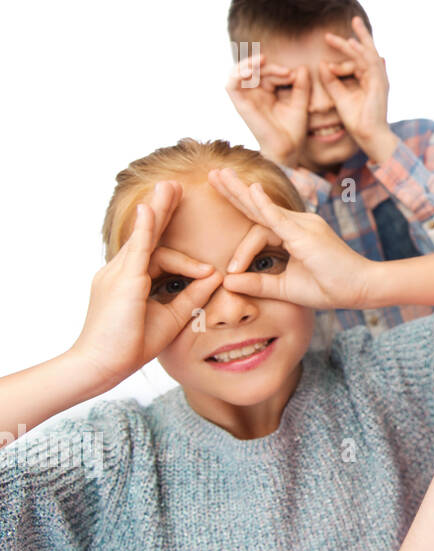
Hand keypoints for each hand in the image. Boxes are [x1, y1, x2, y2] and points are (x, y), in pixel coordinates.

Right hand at [71, 182, 223, 388]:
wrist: (101, 365)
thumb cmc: (131, 345)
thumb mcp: (171, 316)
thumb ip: (192, 294)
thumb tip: (216, 275)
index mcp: (129, 279)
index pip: (156, 253)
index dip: (178, 250)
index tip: (203, 263)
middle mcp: (120, 271)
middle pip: (146, 234)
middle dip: (161, 209)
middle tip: (173, 185)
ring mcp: (118, 273)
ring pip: (145, 238)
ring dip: (158, 210)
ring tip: (171, 187)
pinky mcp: (123, 280)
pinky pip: (138, 249)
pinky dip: (146, 228)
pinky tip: (151, 208)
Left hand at [208, 167, 377, 309]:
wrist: (361, 289)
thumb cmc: (329, 288)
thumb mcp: (285, 288)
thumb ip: (257, 283)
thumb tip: (227, 282)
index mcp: (294, 234)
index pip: (260, 228)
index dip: (242, 247)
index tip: (232, 271)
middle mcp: (299, 223)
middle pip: (259, 206)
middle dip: (234, 191)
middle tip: (213, 173)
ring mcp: (303, 225)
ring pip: (263, 208)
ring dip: (239, 191)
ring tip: (219, 175)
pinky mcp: (305, 233)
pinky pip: (279, 217)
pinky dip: (263, 204)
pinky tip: (250, 190)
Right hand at [225, 54, 308, 166]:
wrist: (289, 149)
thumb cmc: (294, 129)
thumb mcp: (300, 103)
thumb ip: (301, 86)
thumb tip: (301, 67)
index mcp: (268, 93)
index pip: (268, 73)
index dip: (279, 69)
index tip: (294, 74)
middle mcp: (255, 95)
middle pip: (255, 71)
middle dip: (270, 67)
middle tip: (287, 73)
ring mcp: (247, 99)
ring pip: (239, 73)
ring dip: (249, 63)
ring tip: (262, 60)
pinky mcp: (241, 105)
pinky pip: (231, 86)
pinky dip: (237, 75)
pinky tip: (250, 70)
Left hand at [320, 16, 396, 159]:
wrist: (368, 135)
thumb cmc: (357, 120)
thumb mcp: (339, 96)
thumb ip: (331, 81)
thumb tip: (322, 64)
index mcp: (368, 80)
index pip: (358, 58)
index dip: (345, 46)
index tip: (329, 37)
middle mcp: (376, 77)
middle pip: (368, 51)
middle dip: (361, 35)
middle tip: (354, 18)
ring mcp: (379, 80)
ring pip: (369, 54)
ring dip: (362, 38)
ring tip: (355, 23)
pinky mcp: (379, 85)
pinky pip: (370, 64)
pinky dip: (362, 53)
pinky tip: (353, 43)